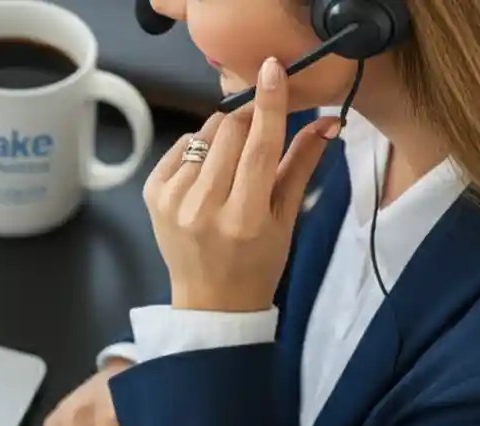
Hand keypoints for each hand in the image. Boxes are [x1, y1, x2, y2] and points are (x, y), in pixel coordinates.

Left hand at [143, 58, 339, 311]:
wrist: (211, 303)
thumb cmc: (257, 262)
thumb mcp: (286, 218)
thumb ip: (301, 164)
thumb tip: (327, 120)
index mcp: (243, 218)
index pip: (258, 146)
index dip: (268, 103)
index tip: (273, 69)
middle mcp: (203, 208)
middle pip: (228, 131)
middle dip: (248, 117)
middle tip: (260, 125)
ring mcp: (172, 202)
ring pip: (203, 135)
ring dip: (224, 135)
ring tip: (234, 162)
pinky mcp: (152, 196)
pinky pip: (180, 148)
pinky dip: (198, 149)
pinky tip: (209, 172)